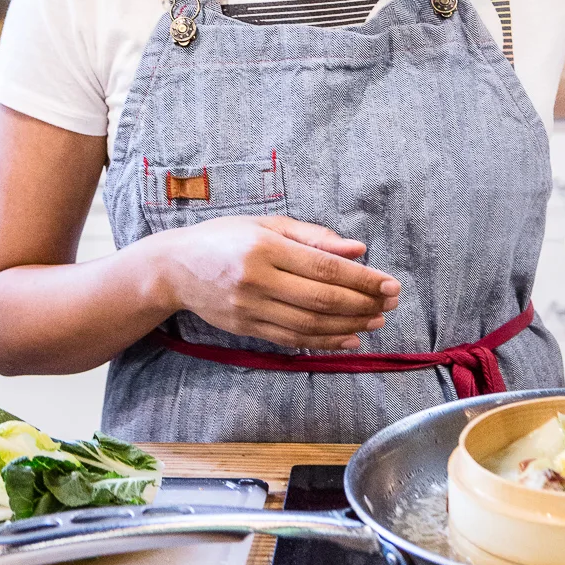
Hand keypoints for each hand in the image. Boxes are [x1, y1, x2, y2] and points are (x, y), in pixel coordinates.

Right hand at [151, 214, 400, 349]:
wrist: (173, 268)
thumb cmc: (224, 237)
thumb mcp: (266, 223)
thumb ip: (312, 236)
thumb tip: (357, 250)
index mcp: (265, 247)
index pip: (324, 267)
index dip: (361, 279)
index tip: (389, 284)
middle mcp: (257, 280)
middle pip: (321, 299)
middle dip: (362, 304)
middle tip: (391, 304)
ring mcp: (250, 308)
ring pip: (309, 324)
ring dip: (349, 326)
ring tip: (376, 322)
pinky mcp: (246, 328)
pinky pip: (292, 339)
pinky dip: (324, 342)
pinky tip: (348, 339)